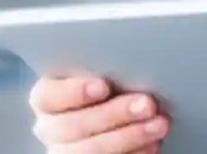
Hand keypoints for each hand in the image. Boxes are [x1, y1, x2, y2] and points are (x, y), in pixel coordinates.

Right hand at [29, 75, 168, 152]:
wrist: (120, 117)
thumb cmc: (112, 87)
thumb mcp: (105, 74)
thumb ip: (104, 68)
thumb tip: (127, 61)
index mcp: (47, 99)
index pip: (47, 96)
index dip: (73, 92)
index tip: (104, 86)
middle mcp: (51, 128)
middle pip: (71, 126)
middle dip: (113, 114)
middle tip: (147, 103)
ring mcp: (65, 151)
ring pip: (88, 152)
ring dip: (128, 137)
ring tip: (158, 124)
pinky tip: (153, 143)